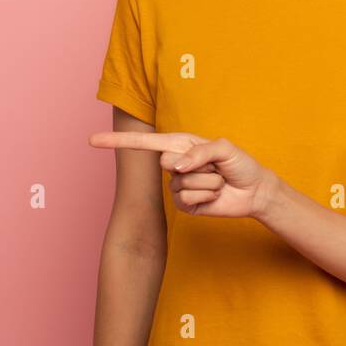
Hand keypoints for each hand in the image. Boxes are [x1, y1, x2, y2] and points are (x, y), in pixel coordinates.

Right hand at [87, 130, 280, 218]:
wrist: (253, 190)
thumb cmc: (240, 164)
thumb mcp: (224, 149)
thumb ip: (199, 152)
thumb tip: (174, 166)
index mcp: (180, 145)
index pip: (144, 143)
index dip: (118, 142)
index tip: (91, 140)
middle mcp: (175, 163)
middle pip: (167, 162)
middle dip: (199, 164)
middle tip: (216, 167)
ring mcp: (177, 185)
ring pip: (182, 182)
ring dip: (208, 181)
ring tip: (218, 181)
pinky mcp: (184, 204)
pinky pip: (187, 198)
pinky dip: (207, 194)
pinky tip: (215, 194)